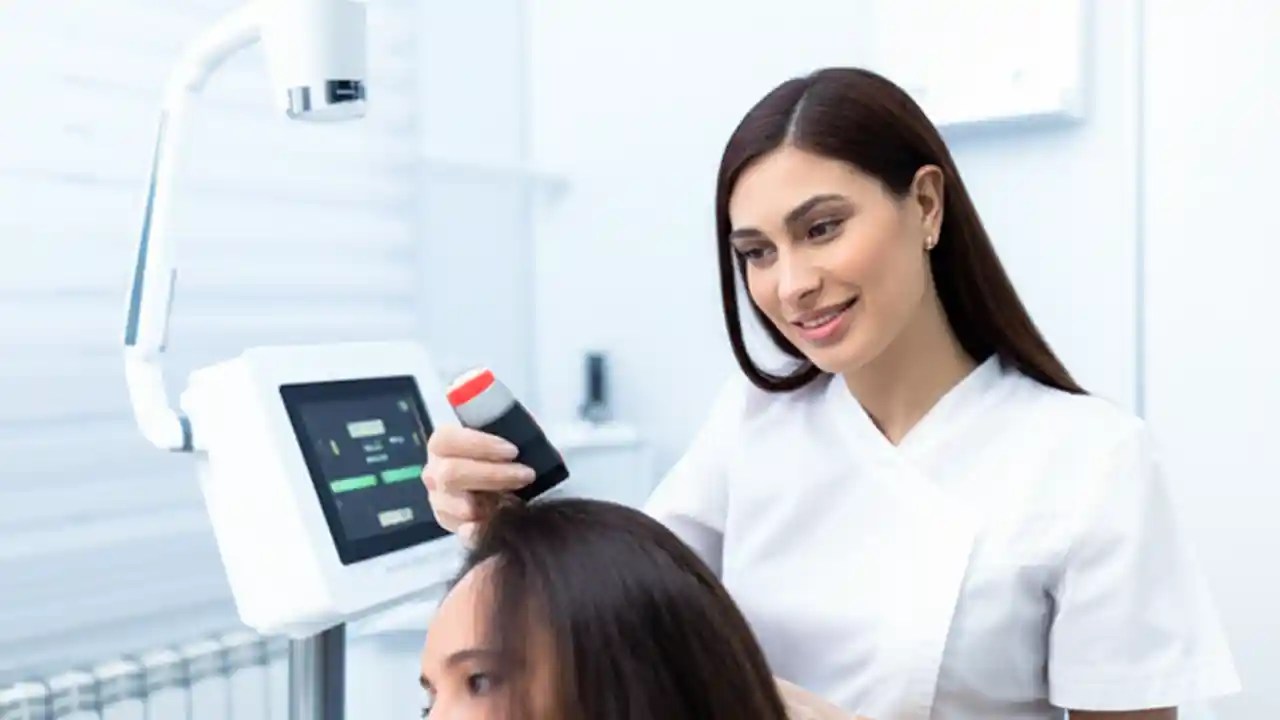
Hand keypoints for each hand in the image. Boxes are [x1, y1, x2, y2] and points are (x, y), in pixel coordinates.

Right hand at [421, 425, 536, 544]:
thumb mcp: (505, 437)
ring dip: (492, 503)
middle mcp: (435, 473)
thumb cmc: (504, 453)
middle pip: (451, 474)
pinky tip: (495, 526)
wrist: (504, 480)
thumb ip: (508, 434)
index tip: (513, 451)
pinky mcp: (454, 528)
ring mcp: (441, 503)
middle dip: (494, 475)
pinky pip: (464, 533)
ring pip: (459, 506)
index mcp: (442, 444)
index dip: (480, 444)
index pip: (447, 440)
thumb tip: (518, 445)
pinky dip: (480, 532)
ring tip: (518, 498)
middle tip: (526, 475)